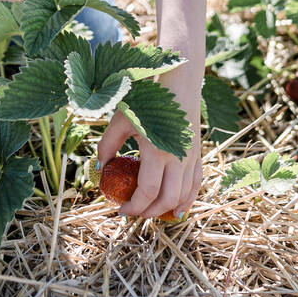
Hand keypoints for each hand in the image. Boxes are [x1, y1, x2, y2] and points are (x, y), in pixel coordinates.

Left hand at [95, 62, 203, 220]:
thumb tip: (100, 168)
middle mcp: (177, 156)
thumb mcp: (122, 120)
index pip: (148, 191)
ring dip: (168, 209)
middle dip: (150, 212)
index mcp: (157, 150)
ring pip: (184, 194)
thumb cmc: (147, 99)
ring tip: (153, 213)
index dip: (134, 206)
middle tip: (135, 213)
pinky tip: (177, 209)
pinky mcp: (197, 153)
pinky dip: (187, 199)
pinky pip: (195, 183)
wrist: (179, 83)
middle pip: (168, 198)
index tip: (121, 210)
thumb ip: (107, 145)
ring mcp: (190, 156)